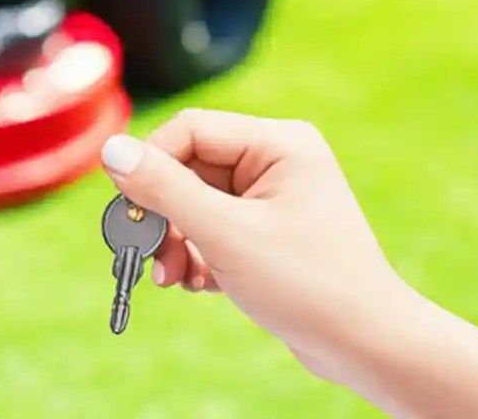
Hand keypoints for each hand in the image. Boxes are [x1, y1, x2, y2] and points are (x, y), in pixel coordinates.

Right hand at [99, 110, 409, 383]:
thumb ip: (164, 188)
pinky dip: (196, 254)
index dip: (149, 164)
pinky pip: (211, 227)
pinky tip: (197, 283)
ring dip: (175, 241)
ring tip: (173, 277)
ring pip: (194, 202)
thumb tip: (110, 149)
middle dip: (164, 216)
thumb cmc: (308, 285)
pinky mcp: (266, 230)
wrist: (367, 346)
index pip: (188, 130)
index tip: (128, 208)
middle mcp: (277, 160)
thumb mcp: (225, 234)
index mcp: (278, 143)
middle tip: (149, 254)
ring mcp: (272, 196)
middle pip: (187, 168)